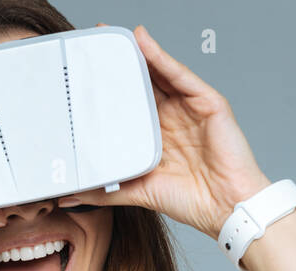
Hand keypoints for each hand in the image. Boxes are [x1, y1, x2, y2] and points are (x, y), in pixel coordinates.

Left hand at [55, 24, 272, 238]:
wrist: (225, 209)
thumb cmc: (191, 201)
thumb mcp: (138, 191)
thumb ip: (105, 190)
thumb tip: (69, 195)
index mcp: (157, 136)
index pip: (129, 104)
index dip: (109, 89)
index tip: (83, 75)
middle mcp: (173, 118)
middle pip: (143, 83)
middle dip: (120, 63)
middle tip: (94, 44)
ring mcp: (190, 108)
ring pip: (159, 73)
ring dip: (137, 53)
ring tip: (113, 36)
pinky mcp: (208, 102)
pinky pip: (180, 75)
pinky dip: (161, 57)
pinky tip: (142, 42)